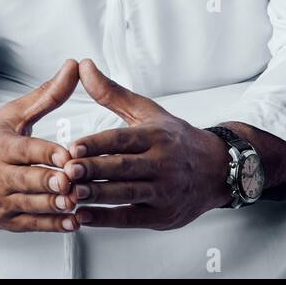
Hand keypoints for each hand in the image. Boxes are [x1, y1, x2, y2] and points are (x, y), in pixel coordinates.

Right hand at [0, 59, 82, 231]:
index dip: (46, 153)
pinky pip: (32, 224)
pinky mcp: (6, 220)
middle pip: (28, 180)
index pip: (25, 150)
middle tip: (73, 181)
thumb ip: (47, 95)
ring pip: (32, 205)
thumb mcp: (12, 114)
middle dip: (51, 181)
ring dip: (55, 204)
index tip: (66, 154)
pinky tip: (73, 221)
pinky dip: (53, 224)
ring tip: (78, 201)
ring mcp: (1, 200)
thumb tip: (73, 67)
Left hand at [61, 59, 233, 229]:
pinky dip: (107, 219)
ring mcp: (164, 191)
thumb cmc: (175, 139)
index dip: (98, 144)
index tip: (74, 147)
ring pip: (127, 194)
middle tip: (68, 171)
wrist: (218, 170)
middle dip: (95, 170)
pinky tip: (84, 216)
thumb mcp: (148, 112)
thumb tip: (83, 65)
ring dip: (99, 195)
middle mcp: (163, 163)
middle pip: (124, 167)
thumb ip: (112, 93)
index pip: (124, 139)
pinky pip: (131, 218)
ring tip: (72, 194)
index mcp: (157, 135)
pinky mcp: (163, 216)